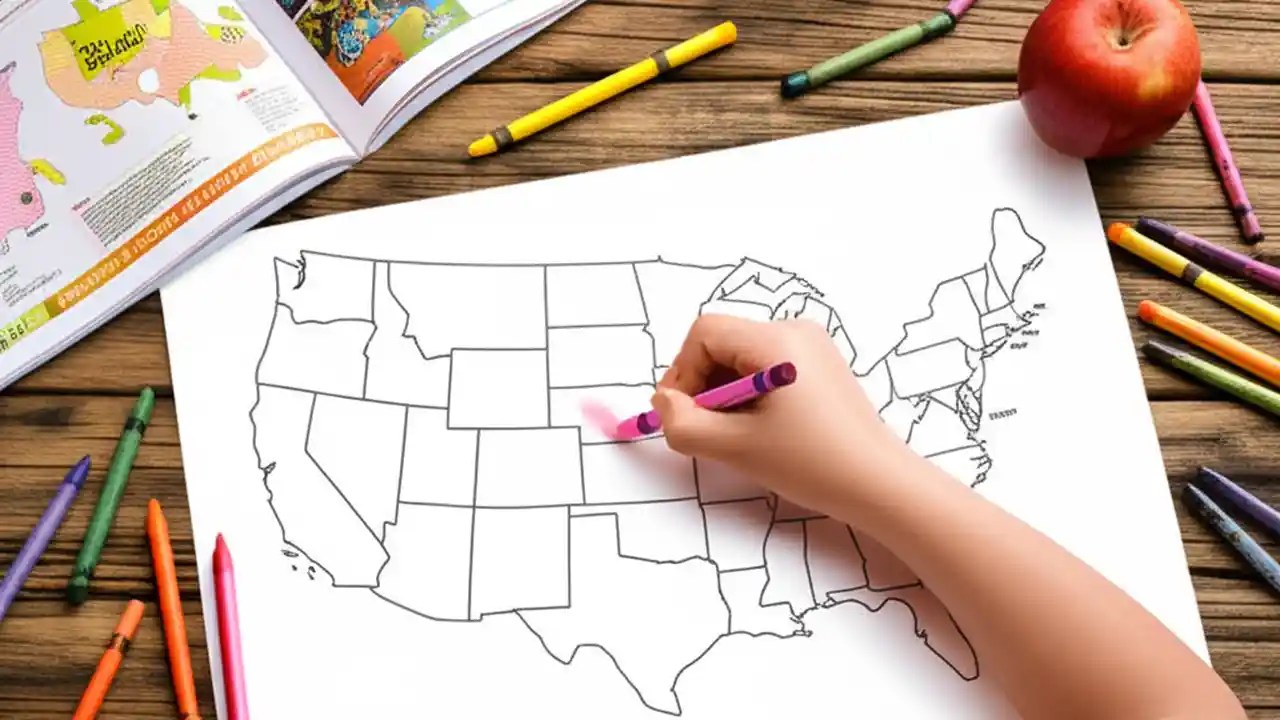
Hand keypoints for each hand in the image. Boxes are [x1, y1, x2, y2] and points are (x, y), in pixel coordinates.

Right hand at [654, 314, 911, 516]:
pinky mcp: (819, 366)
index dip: (682, 372)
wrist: (878, 483)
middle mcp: (795, 331)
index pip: (704, 334)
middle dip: (703, 384)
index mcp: (776, 340)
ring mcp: (811, 347)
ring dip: (725, 392)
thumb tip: (664, 402)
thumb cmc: (812, 463)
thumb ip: (683, 423)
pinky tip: (759, 429)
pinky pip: (765, 367)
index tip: (682, 414)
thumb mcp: (734, 447)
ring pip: (741, 357)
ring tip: (736, 434)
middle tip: (705, 429)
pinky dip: (749, 394)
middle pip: (722, 342)